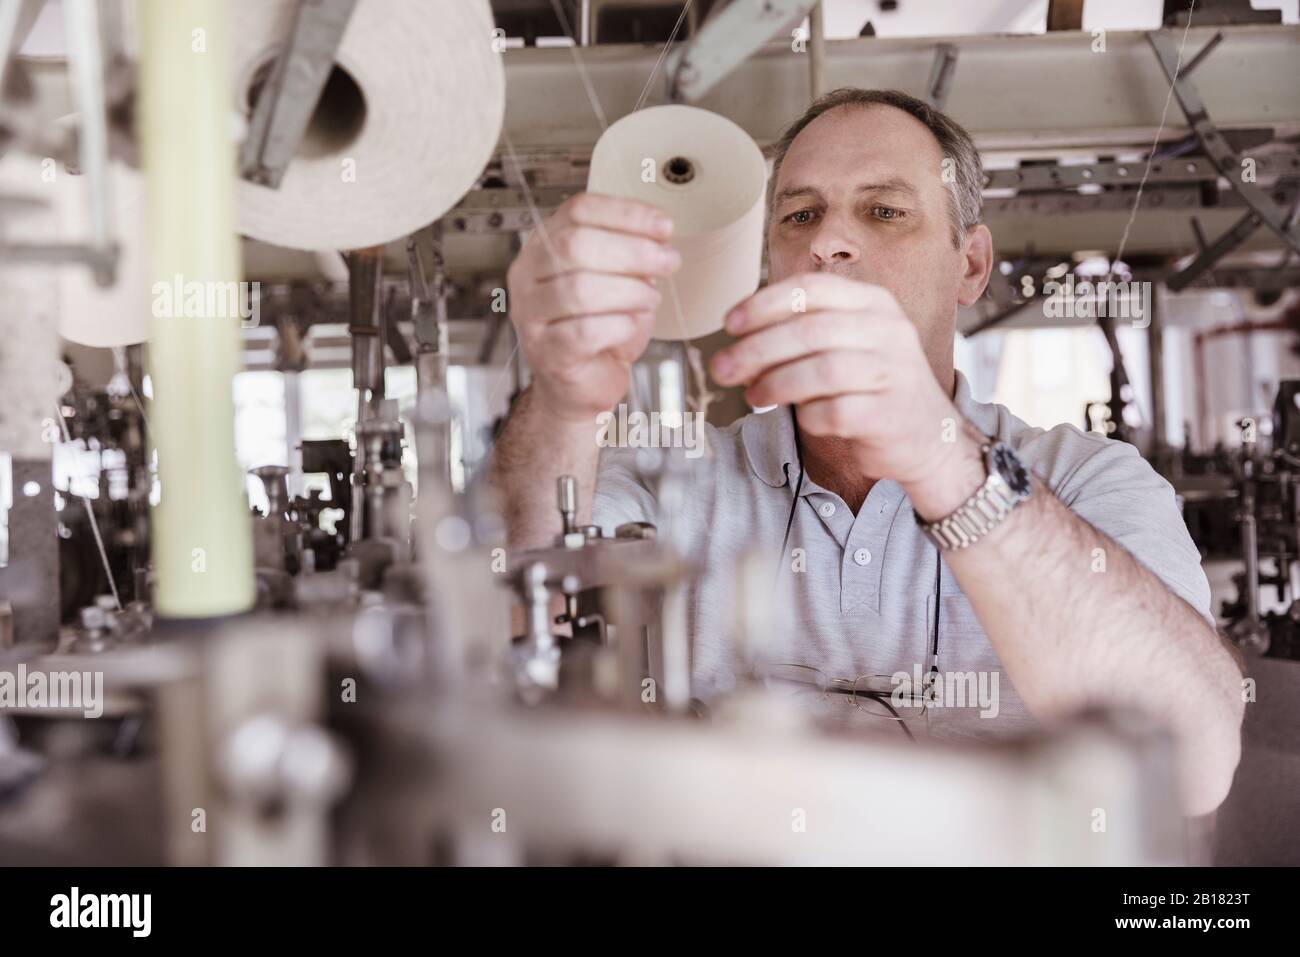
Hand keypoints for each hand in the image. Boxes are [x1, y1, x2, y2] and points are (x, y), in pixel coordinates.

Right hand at [506, 193, 680, 423]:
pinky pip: (587, 332)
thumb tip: (658, 237)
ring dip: (629, 291)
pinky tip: (631, 325)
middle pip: (576, 245)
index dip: (626, 213)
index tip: (664, 225)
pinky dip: (620, 325)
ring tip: (649, 298)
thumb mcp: (618, 280)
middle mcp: (528, 276)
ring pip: (580, 289)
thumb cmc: (598, 331)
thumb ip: (631, 254)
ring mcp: (531, 316)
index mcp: (543, 246)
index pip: (578, 211)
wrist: (580, 384)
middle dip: (634, 251)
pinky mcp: (547, 353)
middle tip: (668, 261)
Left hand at [709, 272, 984, 513]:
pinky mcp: (890, 414)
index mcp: (874, 303)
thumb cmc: (873, 386)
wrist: (930, 436)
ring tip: (752, 396)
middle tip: (723, 369)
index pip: (812, 289)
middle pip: (809, 331)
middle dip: (756, 350)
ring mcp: (894, 372)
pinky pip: (833, 412)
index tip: (729, 323)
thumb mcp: (846, 344)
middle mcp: (888, 331)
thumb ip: (801, 334)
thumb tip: (737, 343)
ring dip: (775, 384)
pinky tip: (802, 417)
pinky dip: (808, 416)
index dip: (764, 303)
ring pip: (820, 371)